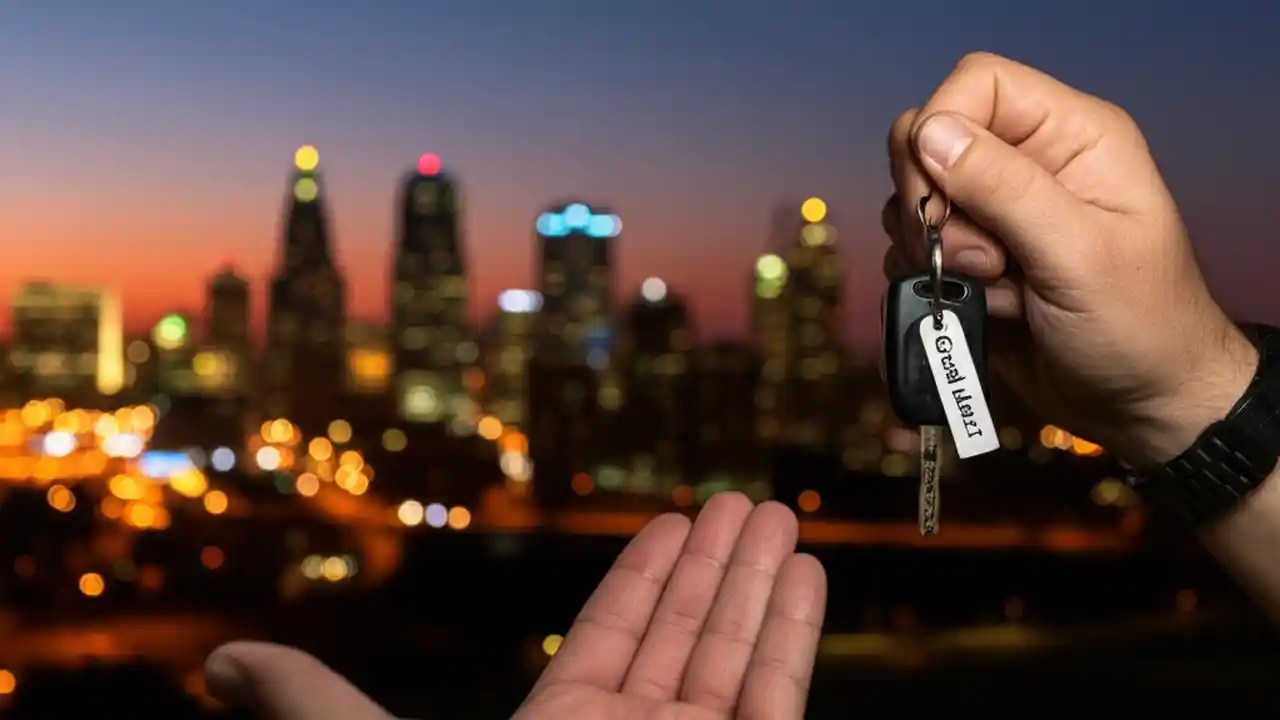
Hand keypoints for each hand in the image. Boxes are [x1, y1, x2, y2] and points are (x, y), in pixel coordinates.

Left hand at [203, 494, 825, 719]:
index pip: (614, 634)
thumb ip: (311, 707)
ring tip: (774, 517)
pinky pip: (777, 695)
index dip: (646, 576)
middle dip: (715, 566)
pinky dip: (792, 633)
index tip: (673, 521)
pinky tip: (801, 576)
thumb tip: (219, 664)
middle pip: (683, 633)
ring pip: (733, 654)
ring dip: (758, 584)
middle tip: (737, 502)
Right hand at [882, 52, 1257, 468]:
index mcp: (1072, 138)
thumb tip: (932, 134)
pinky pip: (912, 250)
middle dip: (932, 205)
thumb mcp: (1080, 254)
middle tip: (979, 257)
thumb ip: (1006, 189)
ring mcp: (994, 214)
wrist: (1141, 406)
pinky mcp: (970, 259)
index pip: (977, 86)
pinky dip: (929, 282)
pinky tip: (982, 308)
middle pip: (929, 140)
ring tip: (994, 288)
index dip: (942, 128)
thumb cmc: (1141, 328)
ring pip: (913, 200)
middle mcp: (1029, 165)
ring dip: (934, 252)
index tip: (942, 196)